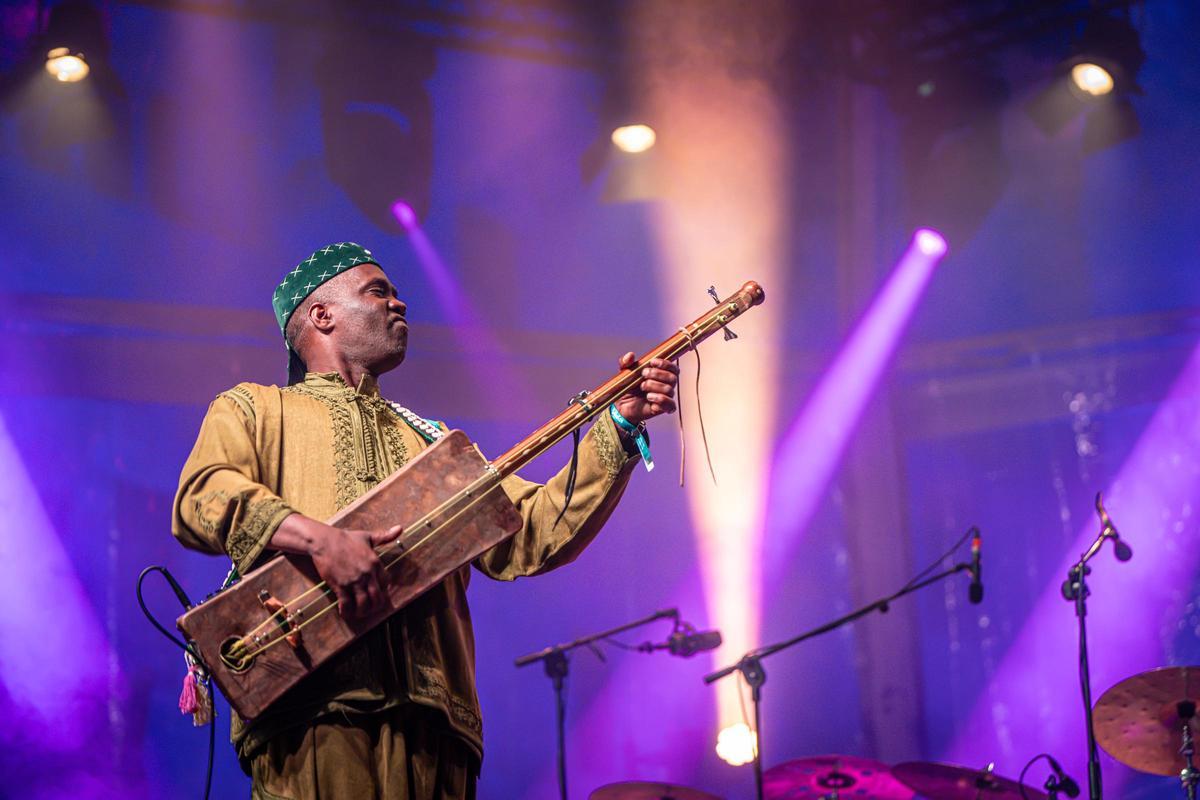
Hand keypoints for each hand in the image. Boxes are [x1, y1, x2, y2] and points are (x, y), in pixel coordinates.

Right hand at [271, 514, 401, 619]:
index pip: (386, 582)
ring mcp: (354, 581)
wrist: (325, 541)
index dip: (383, 590)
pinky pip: (346, 604)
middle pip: (377, 597)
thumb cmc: (346, 538)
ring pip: (364, 604)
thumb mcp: (368, 536)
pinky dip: (347, 611)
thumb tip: (400, 528)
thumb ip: (385, 536)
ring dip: (362, 612)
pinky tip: (346, 613)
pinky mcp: (340, 586)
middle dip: (375, 606)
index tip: (377, 593)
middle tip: (370, 609)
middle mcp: (367, 574)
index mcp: (375, 563)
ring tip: (359, 613)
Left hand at [613, 352, 678, 425]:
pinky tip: (649, 398)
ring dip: (654, 386)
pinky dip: (660, 400)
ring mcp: (665, 397)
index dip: (665, 363)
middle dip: (657, 374)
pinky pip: (670, 405)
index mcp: (662, 375)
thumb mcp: (625, 373)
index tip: (652, 362)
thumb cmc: (629, 387)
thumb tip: (630, 355)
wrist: (622, 405)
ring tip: (642, 387)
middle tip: (643, 374)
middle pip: (672, 378)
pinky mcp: (662, 409)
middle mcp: (666, 385)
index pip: (673, 368)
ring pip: (669, 390)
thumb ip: (626, 363)